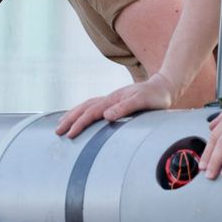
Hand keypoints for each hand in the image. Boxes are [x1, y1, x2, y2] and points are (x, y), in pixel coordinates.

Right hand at [56, 73, 176, 137]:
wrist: (163, 87)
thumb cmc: (156, 96)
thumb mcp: (143, 101)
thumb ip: (125, 108)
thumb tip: (105, 116)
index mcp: (113, 99)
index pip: (91, 113)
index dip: (79, 124)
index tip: (69, 134)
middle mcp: (109, 99)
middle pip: (84, 108)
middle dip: (69, 120)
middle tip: (57, 132)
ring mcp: (111, 100)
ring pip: (86, 107)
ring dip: (73, 115)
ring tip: (61, 124)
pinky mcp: (114, 103)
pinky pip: (93, 107)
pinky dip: (82, 112)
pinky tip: (80, 118)